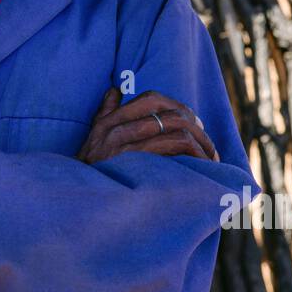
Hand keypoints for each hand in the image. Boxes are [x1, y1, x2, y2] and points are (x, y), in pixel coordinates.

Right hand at [76, 87, 218, 165]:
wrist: (80, 201)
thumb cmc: (89, 172)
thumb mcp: (92, 139)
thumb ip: (105, 112)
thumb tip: (114, 90)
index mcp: (110, 122)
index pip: (150, 99)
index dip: (177, 107)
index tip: (192, 122)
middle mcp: (117, 130)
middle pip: (169, 113)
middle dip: (196, 128)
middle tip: (208, 144)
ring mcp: (126, 146)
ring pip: (175, 129)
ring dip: (200, 143)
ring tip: (210, 158)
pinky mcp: (136, 163)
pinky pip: (173, 146)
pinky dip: (193, 154)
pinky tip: (201, 166)